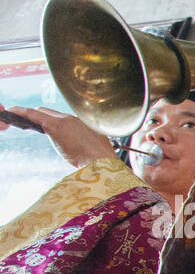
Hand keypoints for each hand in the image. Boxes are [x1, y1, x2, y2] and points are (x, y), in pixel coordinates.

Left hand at [1, 104, 115, 167]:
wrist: (103, 163)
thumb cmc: (101, 162)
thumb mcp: (96, 149)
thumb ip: (86, 143)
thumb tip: (80, 148)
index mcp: (84, 123)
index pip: (61, 117)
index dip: (51, 121)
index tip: (43, 126)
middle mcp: (73, 118)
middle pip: (49, 112)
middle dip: (39, 117)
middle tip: (27, 124)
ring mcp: (64, 120)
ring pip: (41, 113)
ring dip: (30, 117)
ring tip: (16, 116)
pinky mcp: (54, 126)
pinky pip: (33, 115)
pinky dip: (21, 112)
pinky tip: (12, 111)